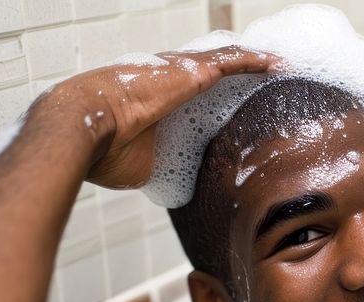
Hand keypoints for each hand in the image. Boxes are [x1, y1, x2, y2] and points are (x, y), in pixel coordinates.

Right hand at [36, 47, 282, 189]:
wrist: (83, 126)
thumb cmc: (103, 149)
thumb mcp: (141, 164)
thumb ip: (164, 165)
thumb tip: (178, 180)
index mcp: (154, 97)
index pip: (190, 89)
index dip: (212, 91)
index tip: (232, 99)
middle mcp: (167, 77)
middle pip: (211, 69)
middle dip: (237, 71)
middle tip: (265, 74)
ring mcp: (180, 71)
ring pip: (226, 60)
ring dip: (253, 63)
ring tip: (280, 66)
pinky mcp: (193, 72)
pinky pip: (233, 62)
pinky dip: (257, 62)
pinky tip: (278, 64)